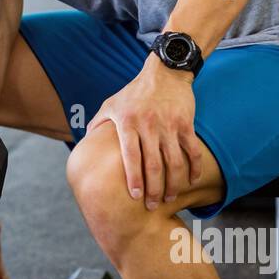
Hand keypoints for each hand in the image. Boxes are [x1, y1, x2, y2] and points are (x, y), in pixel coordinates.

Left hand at [85, 56, 205, 209]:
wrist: (164, 73)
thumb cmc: (133, 92)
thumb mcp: (111, 104)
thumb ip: (98, 124)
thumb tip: (85, 144)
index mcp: (128, 122)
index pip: (130, 156)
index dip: (133, 178)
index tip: (134, 196)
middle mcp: (148, 125)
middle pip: (153, 164)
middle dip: (154, 188)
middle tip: (152, 206)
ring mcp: (169, 125)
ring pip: (174, 161)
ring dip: (173, 183)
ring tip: (170, 197)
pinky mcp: (186, 123)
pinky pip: (192, 150)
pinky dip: (193, 168)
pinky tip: (191, 181)